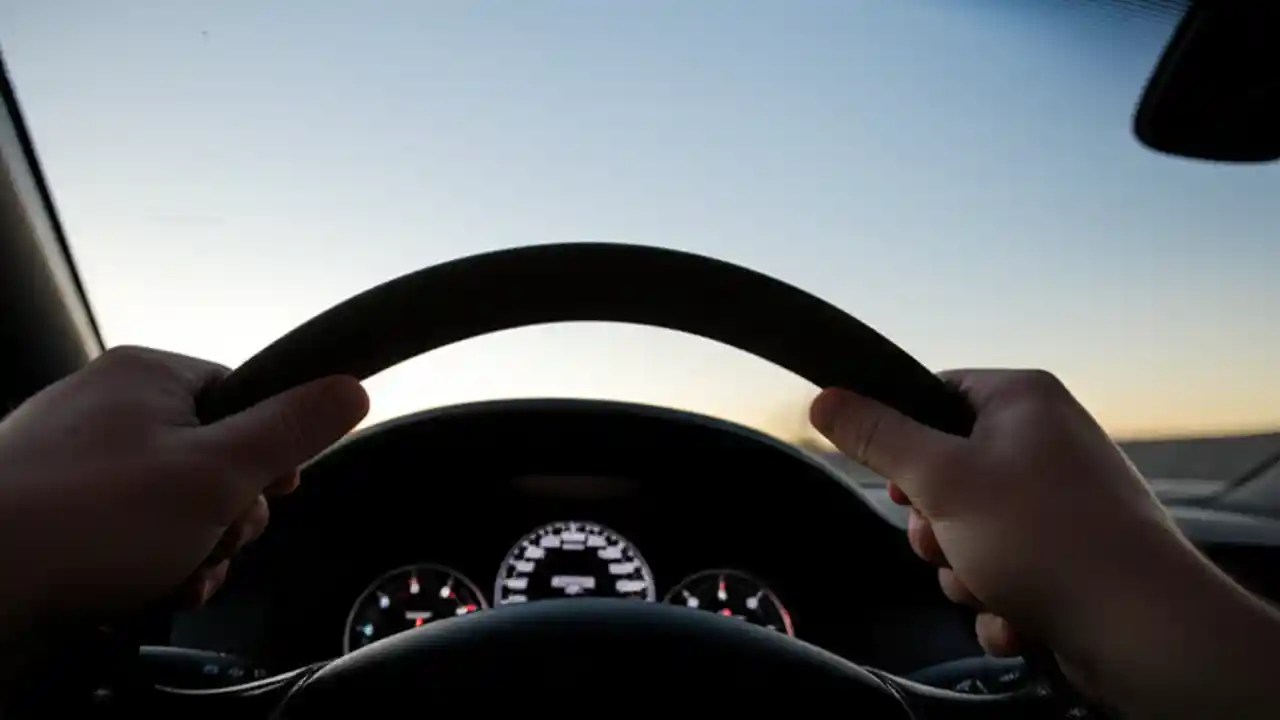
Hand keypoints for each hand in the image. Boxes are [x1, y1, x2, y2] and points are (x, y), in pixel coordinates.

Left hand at [0, 346, 367, 634]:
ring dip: (193, 547)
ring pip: (172, 501)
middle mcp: (109, 405)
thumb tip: (351, 388)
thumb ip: (293, 430)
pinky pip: (126, 528)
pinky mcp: (52, 507)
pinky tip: (144, 589)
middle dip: (229, 513)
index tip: (270, 491)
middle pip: (214, 454)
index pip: (246, 396)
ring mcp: (74, 457)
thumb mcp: (220, 472)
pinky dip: (147, 561)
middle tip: (213, 539)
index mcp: (149, 375)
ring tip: (173, 574)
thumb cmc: (87, 520)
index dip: (270, 452)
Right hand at [810, 369, 1279, 717]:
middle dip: (932, 523)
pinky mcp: (1071, 555)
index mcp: (1023, 400)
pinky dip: (998, 596)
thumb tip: (825, 398)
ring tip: (987, 583)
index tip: (897, 480)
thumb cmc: (1046, 538)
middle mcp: (1048, 440)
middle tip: (943, 539)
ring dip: (961, 568)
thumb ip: (877, 437)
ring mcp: (1063, 501)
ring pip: (969, 529)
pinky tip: (1016, 614)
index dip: (903, 438)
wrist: (1143, 630)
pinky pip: (1006, 568)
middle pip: (946, 470)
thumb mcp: (941, 478)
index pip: (935, 392)